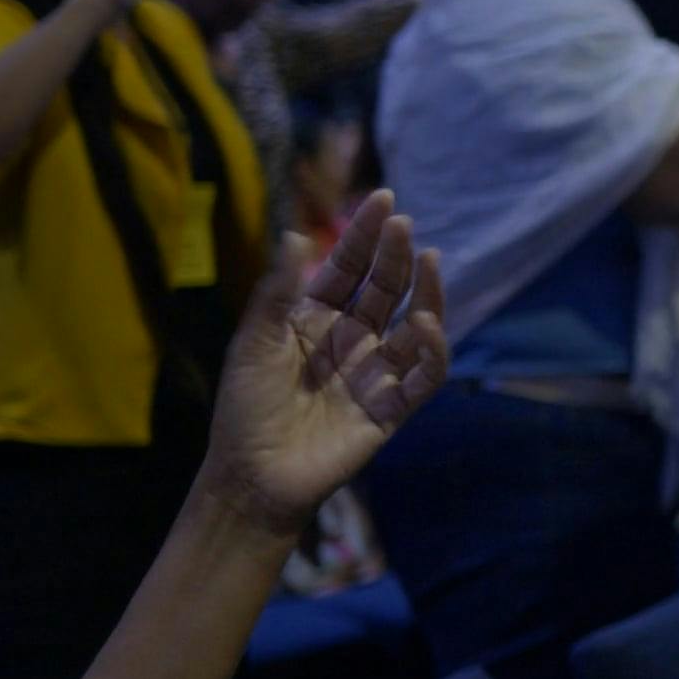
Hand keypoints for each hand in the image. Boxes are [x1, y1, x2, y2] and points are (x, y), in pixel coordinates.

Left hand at [197, 190, 450, 538]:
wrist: (251, 476)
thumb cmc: (245, 408)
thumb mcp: (253, 343)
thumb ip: (277, 293)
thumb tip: (296, 234)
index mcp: (317, 319)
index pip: (349, 269)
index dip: (366, 236)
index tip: (383, 202)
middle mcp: (353, 339)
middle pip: (385, 289)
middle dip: (396, 256)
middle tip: (403, 224)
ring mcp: (376, 372)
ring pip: (414, 325)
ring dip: (426, 293)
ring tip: (429, 259)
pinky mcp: (393, 408)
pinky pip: (423, 376)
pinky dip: (433, 350)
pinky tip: (426, 324)